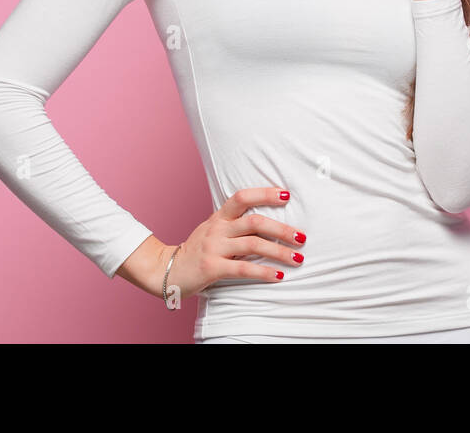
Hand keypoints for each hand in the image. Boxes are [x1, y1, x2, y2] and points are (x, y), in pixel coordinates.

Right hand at [160, 187, 305, 307]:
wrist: (167, 270)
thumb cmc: (198, 251)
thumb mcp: (214, 231)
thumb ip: (236, 226)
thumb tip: (271, 225)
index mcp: (219, 217)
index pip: (242, 197)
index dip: (265, 193)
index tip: (287, 195)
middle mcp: (217, 228)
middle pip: (254, 221)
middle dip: (282, 229)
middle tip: (302, 237)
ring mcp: (213, 247)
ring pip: (253, 244)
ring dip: (279, 252)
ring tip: (297, 258)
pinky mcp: (211, 268)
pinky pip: (242, 268)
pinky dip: (263, 272)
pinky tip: (278, 276)